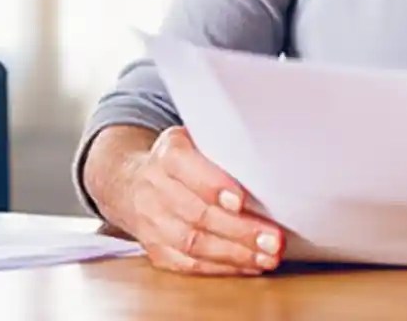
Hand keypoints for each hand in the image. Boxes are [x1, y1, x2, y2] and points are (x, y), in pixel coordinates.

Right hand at [109, 126, 284, 275]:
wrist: (132, 182)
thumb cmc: (185, 159)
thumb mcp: (199, 139)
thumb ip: (226, 147)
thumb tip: (272, 164)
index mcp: (167, 154)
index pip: (183, 165)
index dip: (212, 185)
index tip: (240, 200)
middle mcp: (154, 188)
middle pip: (195, 213)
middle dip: (239, 229)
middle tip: (274, 239)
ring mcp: (151, 222)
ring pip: (193, 243)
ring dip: (236, 254)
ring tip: (269, 256)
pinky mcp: (155, 249)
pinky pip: (188, 264)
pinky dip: (223, 267)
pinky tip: (250, 264)